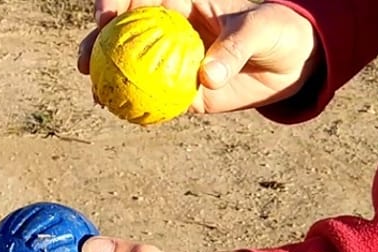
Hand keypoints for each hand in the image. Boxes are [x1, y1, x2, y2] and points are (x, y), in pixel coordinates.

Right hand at [78, 0, 321, 113]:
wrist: (292, 62)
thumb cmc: (276, 30)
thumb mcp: (260, 30)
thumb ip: (233, 48)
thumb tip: (207, 76)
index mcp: (181, 2)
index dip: (115, 4)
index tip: (105, 19)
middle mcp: (168, 30)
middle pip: (123, 34)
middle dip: (96, 45)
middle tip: (85, 62)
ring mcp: (170, 61)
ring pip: (131, 68)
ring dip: (108, 80)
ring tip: (96, 95)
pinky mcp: (180, 90)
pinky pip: (154, 99)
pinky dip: (137, 107)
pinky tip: (123, 115)